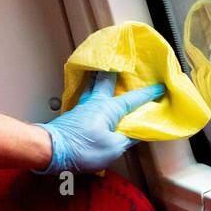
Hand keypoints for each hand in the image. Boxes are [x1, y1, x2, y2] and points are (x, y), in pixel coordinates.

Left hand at [32, 71, 165, 174]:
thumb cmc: (82, 149)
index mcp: (109, 108)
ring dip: (100, 76)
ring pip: (94, 85)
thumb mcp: (114, 148)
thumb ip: (127, 138)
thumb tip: (136, 132)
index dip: (148, 93)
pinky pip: (86, 97)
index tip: (159, 87)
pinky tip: (92, 94)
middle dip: (116, 69)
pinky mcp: (72, 115)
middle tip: (122, 60)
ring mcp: (82, 106)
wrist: (50, 149)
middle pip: (107, 80)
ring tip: (106, 71)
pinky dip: (92, 90)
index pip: (134, 99)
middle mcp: (95, 102)